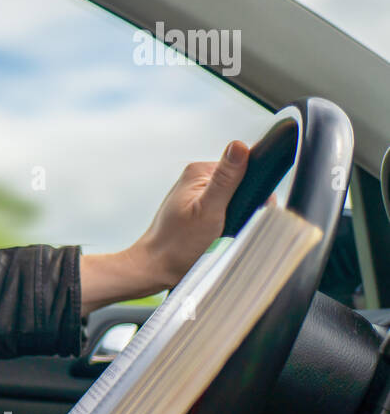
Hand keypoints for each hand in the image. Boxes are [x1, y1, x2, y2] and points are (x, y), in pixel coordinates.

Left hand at [129, 139, 270, 290]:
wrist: (157, 268)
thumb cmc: (177, 243)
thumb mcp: (208, 209)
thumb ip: (226, 179)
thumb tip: (239, 145)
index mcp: (200, 171)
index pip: (245, 165)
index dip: (256, 187)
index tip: (250, 207)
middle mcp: (200, 180)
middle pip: (243, 185)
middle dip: (247, 206)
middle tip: (233, 224)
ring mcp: (201, 196)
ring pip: (238, 201)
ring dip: (239, 218)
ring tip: (224, 233)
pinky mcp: (203, 212)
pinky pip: (229, 213)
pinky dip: (231, 225)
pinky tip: (222, 237)